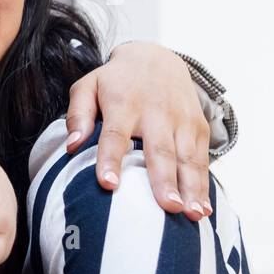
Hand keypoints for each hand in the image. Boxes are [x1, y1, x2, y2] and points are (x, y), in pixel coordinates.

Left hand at [64, 42, 211, 219]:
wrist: (156, 58)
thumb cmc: (115, 81)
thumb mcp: (87, 86)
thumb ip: (78, 114)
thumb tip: (70, 145)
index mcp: (123, 104)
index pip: (115, 135)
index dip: (111, 160)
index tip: (109, 184)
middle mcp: (156, 113)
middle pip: (160, 150)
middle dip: (164, 180)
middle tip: (167, 207)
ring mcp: (181, 121)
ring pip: (187, 158)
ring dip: (191, 187)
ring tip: (191, 215)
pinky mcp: (198, 128)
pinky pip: (201, 159)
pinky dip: (203, 184)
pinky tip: (203, 208)